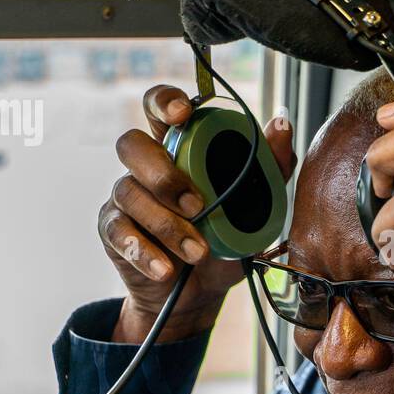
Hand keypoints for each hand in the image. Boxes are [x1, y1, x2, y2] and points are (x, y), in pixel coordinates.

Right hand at [99, 84, 295, 342]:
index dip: (164, 102)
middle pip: (132, 144)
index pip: (158, 107)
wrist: (203, 291)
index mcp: (180, 147)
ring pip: (128, 192)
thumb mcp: (258, 207)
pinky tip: (167, 269)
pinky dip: (146, 252)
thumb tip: (281, 125)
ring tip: (198, 252)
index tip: (182, 114)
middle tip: (198, 206)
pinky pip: (119, 232)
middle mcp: (146, 165)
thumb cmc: (228, 238)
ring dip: (166, 224)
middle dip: (163, 174)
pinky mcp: (113, 231)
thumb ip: (271, 166)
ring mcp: (126, 196)